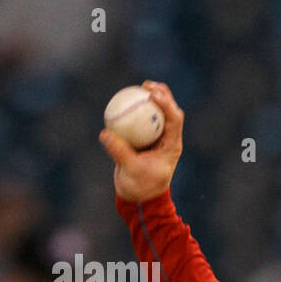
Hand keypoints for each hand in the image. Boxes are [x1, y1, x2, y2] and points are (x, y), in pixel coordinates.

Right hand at [99, 81, 183, 202]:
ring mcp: (156, 138)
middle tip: (147, 85)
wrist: (137, 196)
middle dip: (162, 94)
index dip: (166, 103)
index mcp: (171, 145)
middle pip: (169, 111)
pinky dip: (135, 109)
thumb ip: (119, 152)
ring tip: (140, 86)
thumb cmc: (140, 187)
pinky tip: (124, 99)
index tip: (153, 94)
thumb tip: (105, 134)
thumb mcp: (130, 170)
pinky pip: (140, 119)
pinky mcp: (144, 138)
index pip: (174, 120)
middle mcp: (167, 139)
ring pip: (156, 113)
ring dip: (150, 98)